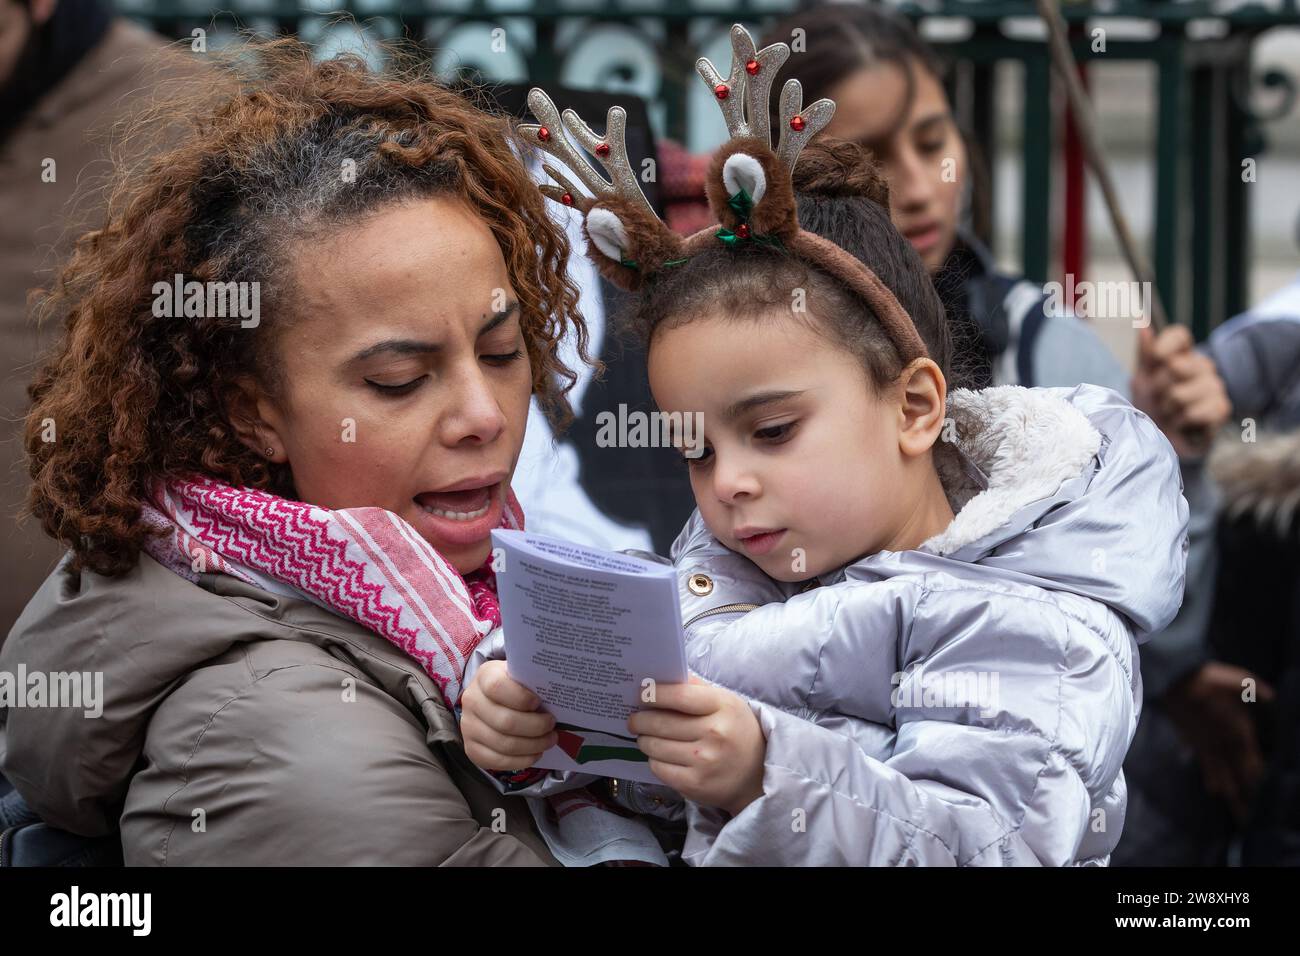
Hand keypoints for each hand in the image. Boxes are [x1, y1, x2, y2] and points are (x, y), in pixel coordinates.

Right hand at [460, 660, 556, 770]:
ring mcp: (469, 727)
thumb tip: (558, 692)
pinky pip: (498, 761)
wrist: (490, 700)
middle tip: (552, 726)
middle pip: (506, 722)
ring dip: (533, 746)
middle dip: (536, 727)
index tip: (539, 703)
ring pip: (504, 744)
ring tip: (549, 740)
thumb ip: (532, 680)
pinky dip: (522, 760)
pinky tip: (536, 753)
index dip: (521, 698)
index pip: (498, 687)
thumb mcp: (520, 675)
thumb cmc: (514, 686)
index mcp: (485, 676)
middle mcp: (472, 701)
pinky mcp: (471, 749)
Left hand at [628, 676, 766, 815]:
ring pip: (654, 746)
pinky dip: (654, 760)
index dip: (653, 694)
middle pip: (660, 722)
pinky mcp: (695, 784)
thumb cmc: (736, 731)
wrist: (758, 774)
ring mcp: (704, 761)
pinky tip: (660, 755)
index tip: (642, 694)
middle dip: (640, 719)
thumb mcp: (725, 702)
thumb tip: (660, 679)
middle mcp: (715, 733)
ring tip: (646, 737)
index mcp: (723, 706)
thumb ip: (695, 688)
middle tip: (634, 719)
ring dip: (644, 740)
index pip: (678, 696)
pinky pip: (658, 768)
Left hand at [1131, 325, 1230, 456]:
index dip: (1162, 347)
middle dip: (1158, 388)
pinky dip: (1181, 422)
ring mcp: (1215, 386)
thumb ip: (1144, 353)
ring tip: (1171, 413)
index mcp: (1183, 355)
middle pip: (1174, 367)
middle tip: (1160, 398)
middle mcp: (1203, 366)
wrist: (1164, 439)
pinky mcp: (1221, 408)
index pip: (1179, 335)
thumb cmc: (1152, 406)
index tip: (1155, 361)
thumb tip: (1143, 324)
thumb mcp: (1142, 379)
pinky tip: (1183, 424)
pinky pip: (1194, 413)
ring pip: (1180, 394)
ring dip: (1168, 409)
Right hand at [1162, 661, 1275, 822]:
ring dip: (1230, 793)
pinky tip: (1215, 790)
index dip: (1258, 780)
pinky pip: (1205, 763)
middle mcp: (1223, 742)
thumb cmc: (1204, 677)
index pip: (1251, 761)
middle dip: (1246, 795)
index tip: (1263, 797)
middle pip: (1238, 774)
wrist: (1171, 678)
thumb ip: (1252, 688)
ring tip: (1237, 813)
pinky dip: (1211, 777)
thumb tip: (1271, 695)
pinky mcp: (1195, 740)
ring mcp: (1208, 743)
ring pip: (1222, 773)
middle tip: (1251, 818)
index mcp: (1237, 729)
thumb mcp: (1236, 679)